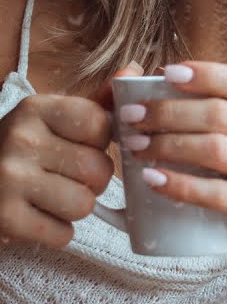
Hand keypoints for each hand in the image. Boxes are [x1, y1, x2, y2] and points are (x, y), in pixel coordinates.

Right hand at [0, 61, 143, 247]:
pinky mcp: (4, 217)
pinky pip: (62, 232)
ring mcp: (9, 178)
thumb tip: (135, 71)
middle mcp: (21, 139)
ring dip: (77, 207)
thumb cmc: (25, 150)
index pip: (103, 125)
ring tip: (54, 196)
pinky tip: (40, 215)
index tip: (80, 144)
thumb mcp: (54, 120)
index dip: (101, 142)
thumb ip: (98, 102)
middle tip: (67, 176)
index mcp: (37, 109)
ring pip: (84, 204)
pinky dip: (58, 230)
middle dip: (93, 180)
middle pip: (98, 169)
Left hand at [121, 61, 226, 276]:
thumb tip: (168, 84)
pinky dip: (181, 185)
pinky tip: (153, 180)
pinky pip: (218, 194)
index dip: (206, 74)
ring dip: (168, 145)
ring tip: (135, 146)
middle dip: (168, 112)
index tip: (168, 73)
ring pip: (217, 149)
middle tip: (131, 116)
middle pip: (220, 113)